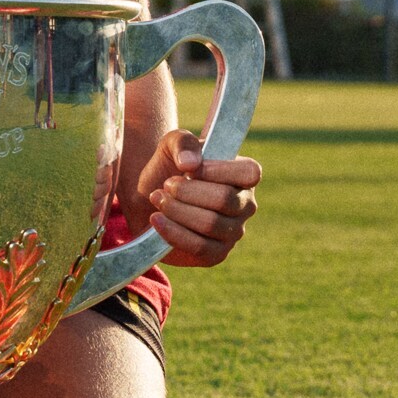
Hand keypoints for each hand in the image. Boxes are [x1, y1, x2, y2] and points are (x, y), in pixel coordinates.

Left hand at [134, 129, 260, 268]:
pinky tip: (156, 220)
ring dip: (177, 210)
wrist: (147, 198)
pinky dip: (174, 232)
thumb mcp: (171, 145)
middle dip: (188, 191)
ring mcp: (234, 232)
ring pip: (210, 223)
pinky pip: (200, 247)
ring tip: (157, 198)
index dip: (218, 170)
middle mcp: (245, 204)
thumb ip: (183, 143)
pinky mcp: (216, 254)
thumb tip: (191, 163)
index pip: (250, 172)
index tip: (188, 169)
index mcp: (244, 175)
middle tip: (166, 185)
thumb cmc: (168, 168)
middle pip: (225, 199)